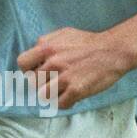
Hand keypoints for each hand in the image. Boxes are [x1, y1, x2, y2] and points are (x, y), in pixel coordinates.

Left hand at [17, 27, 133, 111]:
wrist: (114, 50)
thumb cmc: (89, 42)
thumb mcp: (64, 34)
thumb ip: (46, 42)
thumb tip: (34, 52)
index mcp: (47, 47)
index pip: (22, 64)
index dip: (28, 70)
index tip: (38, 72)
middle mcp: (53, 62)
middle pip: (33, 83)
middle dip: (42, 83)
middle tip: (55, 82)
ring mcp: (64, 77)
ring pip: (44, 96)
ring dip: (52, 95)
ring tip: (63, 90)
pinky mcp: (76, 90)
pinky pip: (60, 104)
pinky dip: (65, 102)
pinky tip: (73, 95)